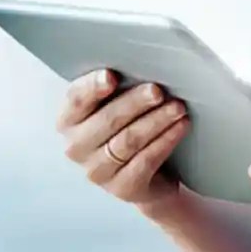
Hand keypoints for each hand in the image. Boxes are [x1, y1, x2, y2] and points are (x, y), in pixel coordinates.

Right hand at [56, 69, 190, 215]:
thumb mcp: (121, 105)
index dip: (92, 87)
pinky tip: (180, 127)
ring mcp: (98, 171)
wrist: (153, 173)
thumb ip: (120, 86)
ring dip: (156, 121)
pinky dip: (165, 141)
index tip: (111, 76)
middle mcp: (77, 147)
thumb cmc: (132, 126)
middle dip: (135, 102)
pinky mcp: (123, 188)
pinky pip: (145, 161)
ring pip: (129, 140)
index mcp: (70, 120)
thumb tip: (144, 63)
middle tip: (158, 90)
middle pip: (108, 119)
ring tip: (178, 107)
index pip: (76, 100)